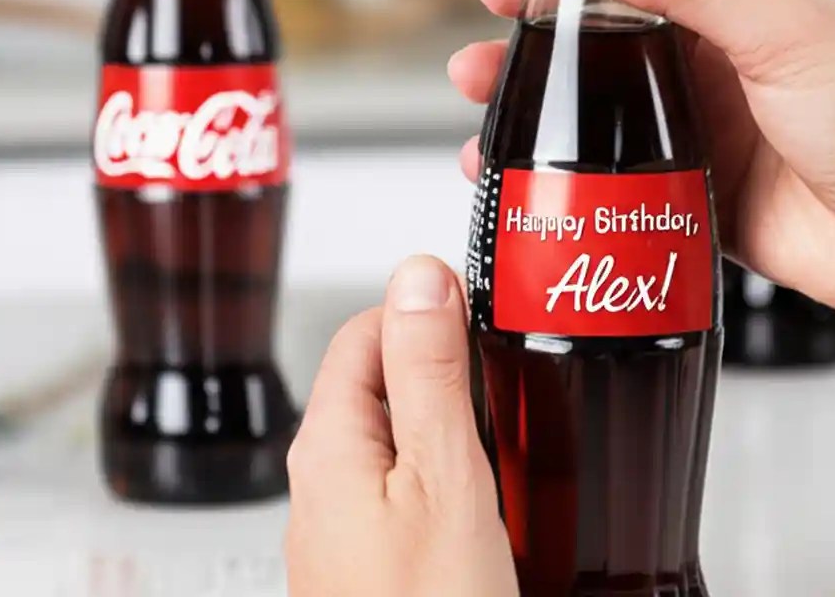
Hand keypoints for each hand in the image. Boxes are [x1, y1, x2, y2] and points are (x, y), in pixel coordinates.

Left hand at [285, 256, 516, 596]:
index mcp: (330, 443)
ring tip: (507, 427)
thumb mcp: (442, 476)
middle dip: (445, 362)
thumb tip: (420, 274)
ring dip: (451, 418)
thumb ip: (430, 372)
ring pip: (399, 436)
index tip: (484, 306)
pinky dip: (449, 470)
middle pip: (381, 379)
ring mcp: (346, 524)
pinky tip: (490, 491)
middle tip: (508, 367)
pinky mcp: (372, 560)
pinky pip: (406, 487)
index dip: (426, 305)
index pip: (367, 328)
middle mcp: (325, 479)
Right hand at [449, 0, 834, 346]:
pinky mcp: (694, 200)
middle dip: (528, 59)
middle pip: (595, 51)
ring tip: (486, 138)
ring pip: (596, 123)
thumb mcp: (782, 29)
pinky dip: (570, 191)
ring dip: (537, 127)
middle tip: (476, 72)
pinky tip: (537, 199)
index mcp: (732, 8)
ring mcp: (700, 136)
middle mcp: (710, 68)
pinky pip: (616, 189)